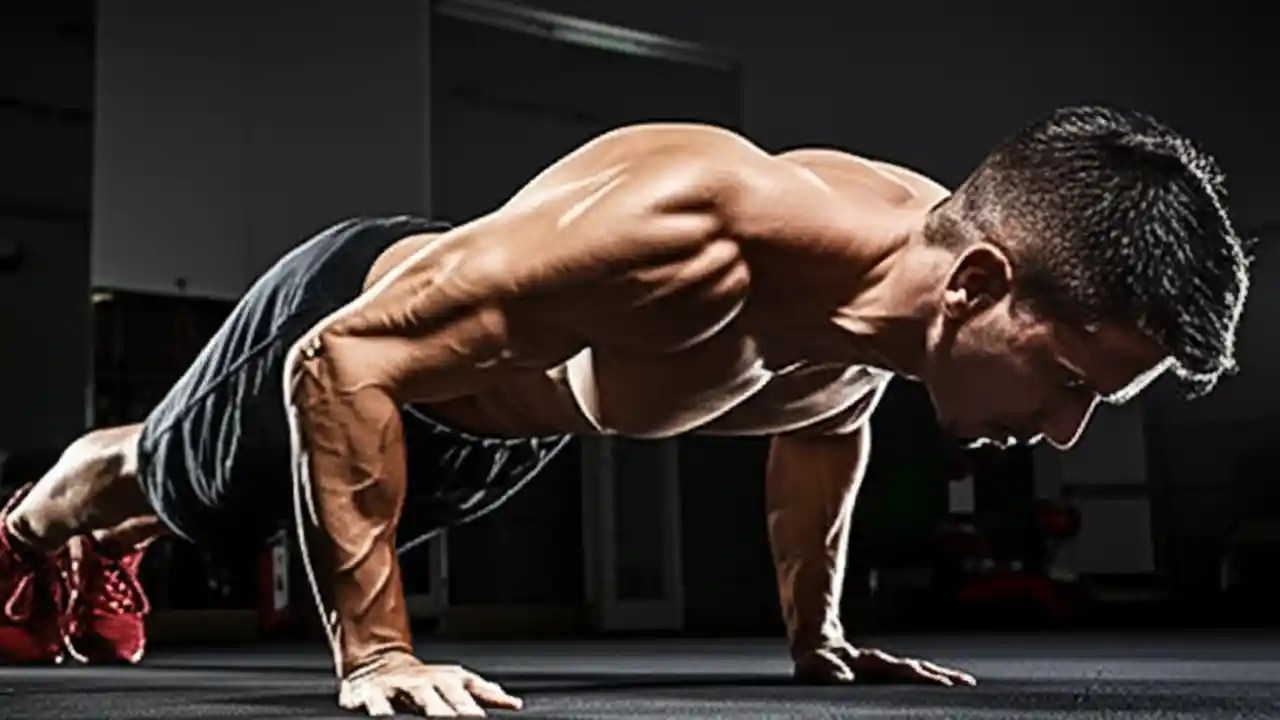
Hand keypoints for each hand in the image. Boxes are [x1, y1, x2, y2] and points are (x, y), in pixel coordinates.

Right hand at [339, 650, 521, 716]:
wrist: (380, 664)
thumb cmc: (426, 681)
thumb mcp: (456, 682)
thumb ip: (484, 693)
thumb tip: (515, 704)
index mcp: (445, 681)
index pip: (462, 692)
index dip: (470, 704)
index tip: (479, 717)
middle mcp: (421, 683)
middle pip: (433, 695)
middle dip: (444, 709)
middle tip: (459, 719)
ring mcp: (394, 687)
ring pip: (400, 696)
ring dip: (407, 706)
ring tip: (408, 716)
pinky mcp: (367, 694)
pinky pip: (369, 702)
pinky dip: (372, 707)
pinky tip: (378, 716)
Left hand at [793, 642, 975, 686]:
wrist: (817, 645)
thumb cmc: (815, 661)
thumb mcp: (815, 664)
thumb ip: (828, 670)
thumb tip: (844, 679)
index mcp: (870, 662)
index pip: (900, 670)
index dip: (919, 676)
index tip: (938, 682)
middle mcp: (884, 663)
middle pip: (916, 669)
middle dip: (939, 677)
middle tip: (964, 686)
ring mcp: (888, 668)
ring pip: (921, 670)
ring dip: (943, 677)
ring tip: (967, 685)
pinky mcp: (889, 674)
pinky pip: (917, 676)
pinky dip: (937, 679)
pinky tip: (954, 686)